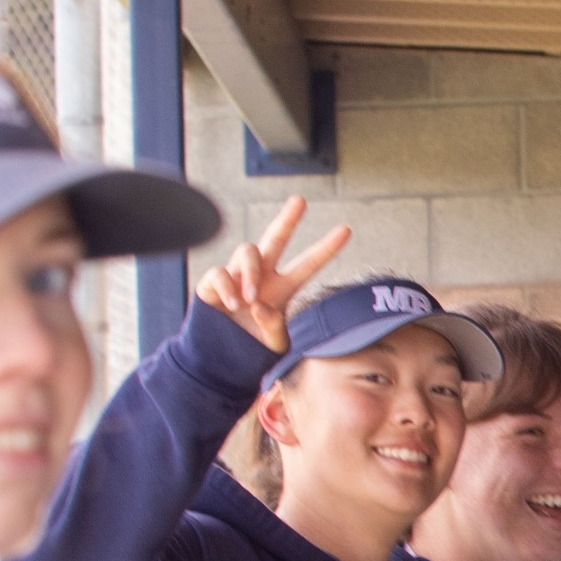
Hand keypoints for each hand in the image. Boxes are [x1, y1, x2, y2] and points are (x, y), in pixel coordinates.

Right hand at [195, 196, 350, 353]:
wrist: (219, 359)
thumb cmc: (251, 349)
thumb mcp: (273, 344)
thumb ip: (274, 328)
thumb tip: (260, 306)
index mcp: (283, 289)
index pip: (308, 264)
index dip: (326, 248)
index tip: (347, 230)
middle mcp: (262, 276)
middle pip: (276, 238)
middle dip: (287, 218)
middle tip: (300, 201)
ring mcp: (237, 276)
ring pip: (248, 251)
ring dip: (251, 272)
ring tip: (248, 299)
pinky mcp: (213, 283)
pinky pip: (220, 273)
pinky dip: (227, 287)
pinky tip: (233, 304)